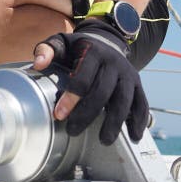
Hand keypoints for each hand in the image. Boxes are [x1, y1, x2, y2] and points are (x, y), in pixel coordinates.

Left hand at [33, 19, 148, 144]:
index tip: (59, 115)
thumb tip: (38, 64)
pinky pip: (142, 103)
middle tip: (74, 131)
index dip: (71, 98)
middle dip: (88, 114)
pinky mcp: (137, 84)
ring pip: (124, 99)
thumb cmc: (79, 48)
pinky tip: (134, 136)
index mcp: (93, 52)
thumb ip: (47, 50)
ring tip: (104, 140)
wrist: (107, 41)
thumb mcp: (62, 42)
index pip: (83, 77)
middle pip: (103, 91)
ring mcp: (128, 73)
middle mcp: (114, 62)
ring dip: (116, 122)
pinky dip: (140, 120)